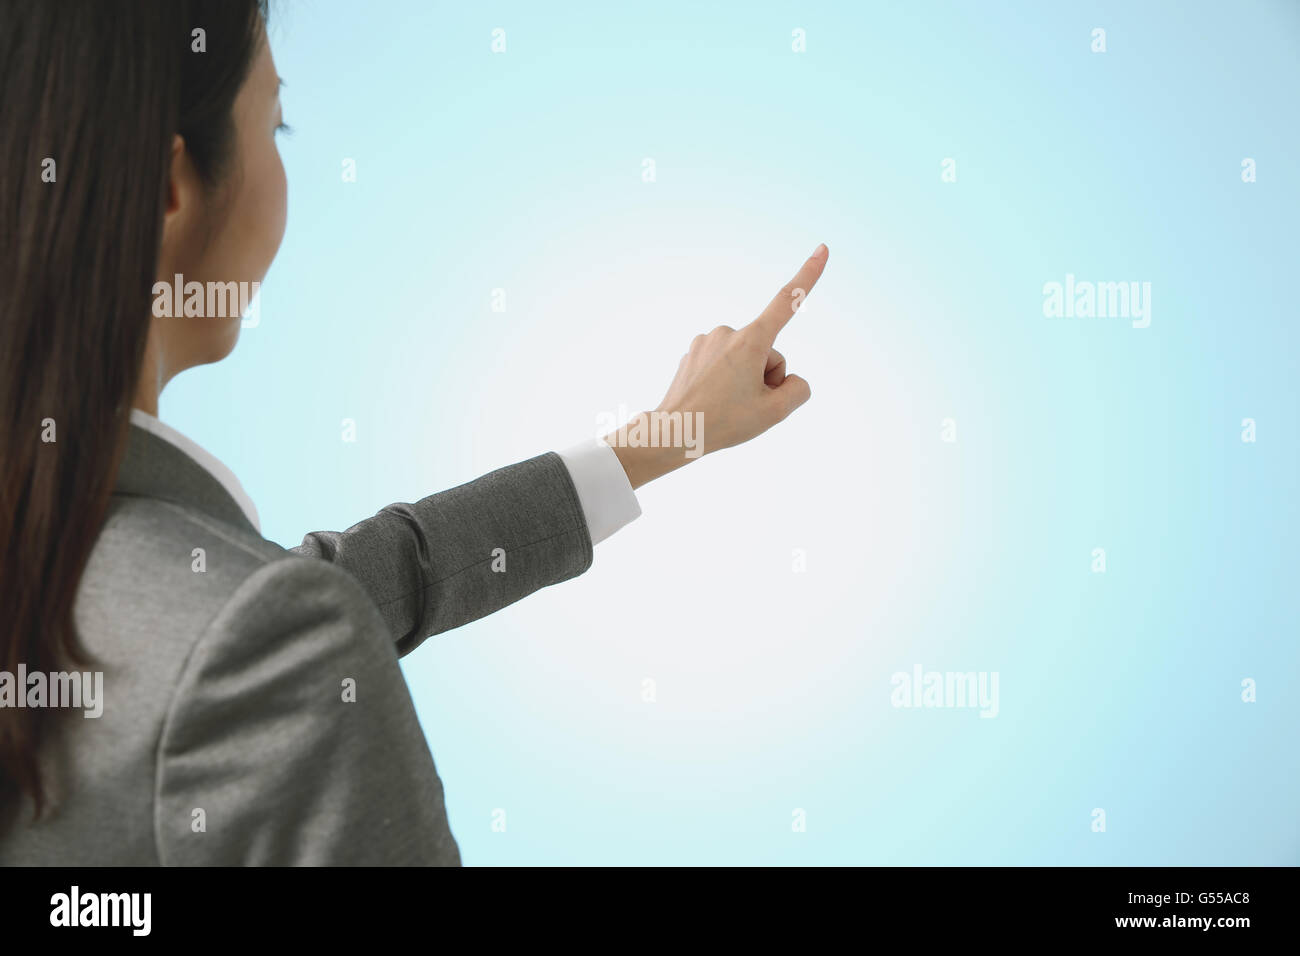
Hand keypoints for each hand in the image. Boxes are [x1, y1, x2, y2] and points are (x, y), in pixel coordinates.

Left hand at [606, 243, 827, 488]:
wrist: (673, 433)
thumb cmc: (724, 423)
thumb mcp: (774, 413)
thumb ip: (798, 390)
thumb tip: (790, 380)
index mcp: (750, 341)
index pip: (788, 302)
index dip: (809, 276)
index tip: (822, 249)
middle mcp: (728, 332)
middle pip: (768, 353)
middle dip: (766, 378)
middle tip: (745, 405)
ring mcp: (708, 340)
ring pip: (746, 359)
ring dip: (745, 380)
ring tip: (726, 404)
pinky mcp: (695, 351)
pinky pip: (725, 364)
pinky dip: (726, 380)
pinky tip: (713, 399)